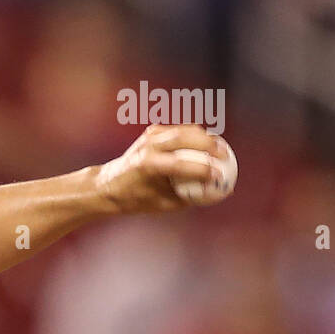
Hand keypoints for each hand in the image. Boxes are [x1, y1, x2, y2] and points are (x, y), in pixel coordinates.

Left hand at [94, 124, 234, 213]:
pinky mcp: (151, 132)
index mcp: (148, 166)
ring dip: (205, 137)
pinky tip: (205, 145)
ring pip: (185, 129)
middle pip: (187, 137)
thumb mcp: (163, 204)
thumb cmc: (136, 198)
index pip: (183, 165)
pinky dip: (194, 135)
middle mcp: (149, 147)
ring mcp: (149, 136)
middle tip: (226, 155)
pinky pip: (179, 129)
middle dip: (211, 145)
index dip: (205, 171)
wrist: (109, 184)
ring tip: (219, 149)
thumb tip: (220, 191)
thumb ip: (191, 197)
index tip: (220, 178)